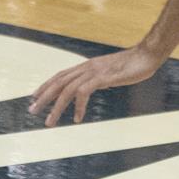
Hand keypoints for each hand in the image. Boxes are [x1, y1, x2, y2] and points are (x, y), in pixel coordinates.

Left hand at [30, 46, 163, 126]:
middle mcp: (86, 67)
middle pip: (58, 82)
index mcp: (87, 66)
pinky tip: (77, 118)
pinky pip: (84, 92)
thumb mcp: (110, 74)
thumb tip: (89, 88)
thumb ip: (97, 80)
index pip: (60, 75)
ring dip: (56, 107)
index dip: (46, 86)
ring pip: (67, 89)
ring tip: (49, 122)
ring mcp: (94, 71)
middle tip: (32, 110)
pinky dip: (78, 106)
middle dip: (43, 97)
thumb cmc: (131, 65)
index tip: (34, 97)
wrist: (147, 56)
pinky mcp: (103, 77)